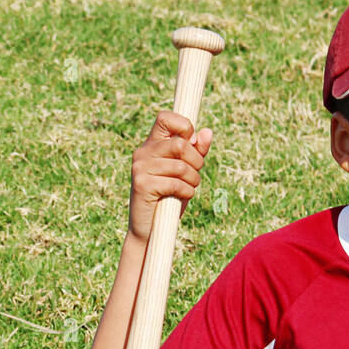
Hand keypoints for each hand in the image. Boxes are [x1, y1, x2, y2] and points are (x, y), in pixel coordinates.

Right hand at [129, 112, 212, 241]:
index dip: (184, 126)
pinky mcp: (142, 184)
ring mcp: (140, 168)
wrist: (149, 231)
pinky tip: (183, 197)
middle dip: (196, 161)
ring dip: (193, 180)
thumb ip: (196, 153)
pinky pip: (176, 183)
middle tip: (195, 175)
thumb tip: (207, 132)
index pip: (165, 118)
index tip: (191, 144)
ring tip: (189, 188)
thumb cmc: (169, 200)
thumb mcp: (186, 174)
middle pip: (180, 144)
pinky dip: (187, 192)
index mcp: (152, 145)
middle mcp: (143, 152)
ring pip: (181, 166)